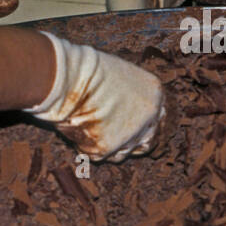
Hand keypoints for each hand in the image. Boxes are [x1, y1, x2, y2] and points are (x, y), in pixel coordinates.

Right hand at [23, 32, 166, 161]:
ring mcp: (130, 135)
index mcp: (154, 94)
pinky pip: (98, 154)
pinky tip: (78, 129)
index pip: (157, 118)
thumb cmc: (87, 70)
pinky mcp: (107, 149)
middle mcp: (149, 117)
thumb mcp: (120, 76)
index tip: (126, 125)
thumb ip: (129, 96)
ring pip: (122, 152)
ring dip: (108, 145)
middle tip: (110, 137)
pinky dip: (87, 146)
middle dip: (129, 141)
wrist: (69, 78)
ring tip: (87, 127)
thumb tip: (122, 111)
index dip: (142, 124)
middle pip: (145, 141)